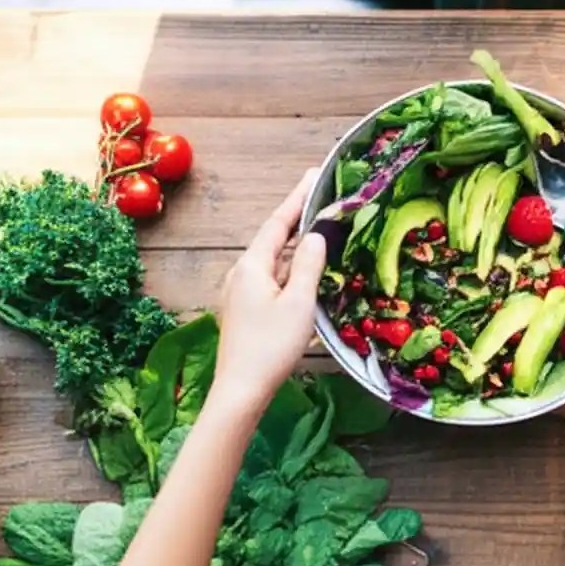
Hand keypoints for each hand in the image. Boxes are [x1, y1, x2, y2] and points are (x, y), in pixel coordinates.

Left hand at [212, 170, 325, 413]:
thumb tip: (315, 235)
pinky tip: (305, 275)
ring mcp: (240, 293)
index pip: (278, 222)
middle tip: (323, 201)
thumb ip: (308, 265)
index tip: (314, 175)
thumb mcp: (299, 303)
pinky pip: (271, 280)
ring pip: (273, 261)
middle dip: (298, 220)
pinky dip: (290, 270)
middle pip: (274, 239)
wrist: (240, 390)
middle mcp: (241, 273)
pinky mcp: (245, 311)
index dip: (298, 198)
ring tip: (321, 233)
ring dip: (296, 247)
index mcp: (252, 266)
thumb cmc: (270, 347)